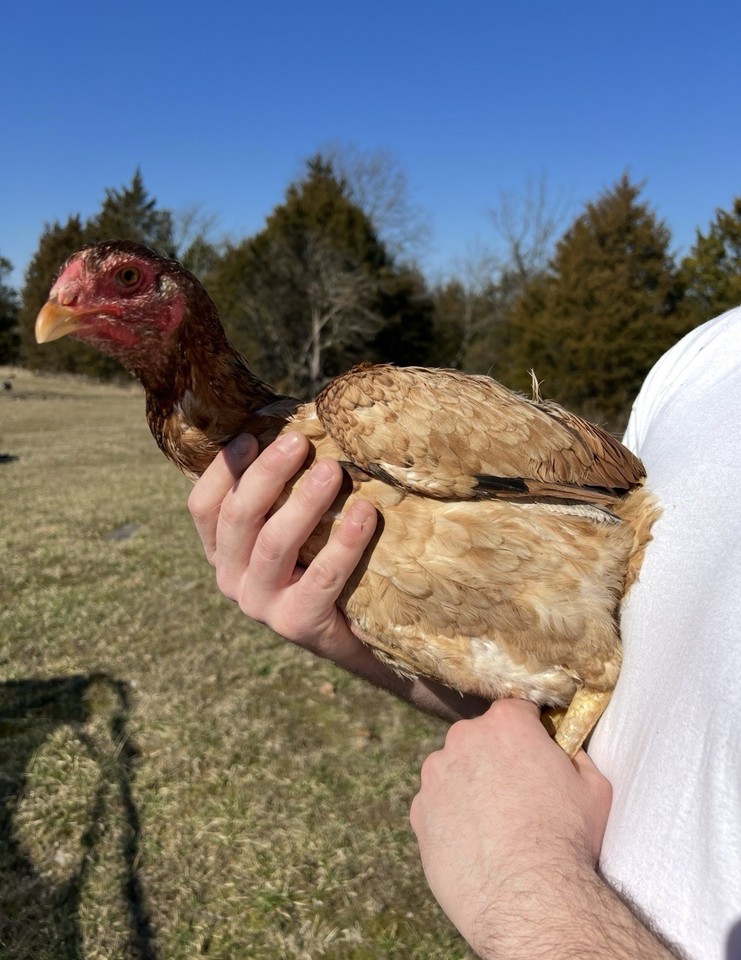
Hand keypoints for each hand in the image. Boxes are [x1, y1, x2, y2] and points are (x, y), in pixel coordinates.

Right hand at [188, 431, 489, 720]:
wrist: (358, 629)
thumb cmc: (323, 559)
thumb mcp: (296, 525)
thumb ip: (284, 487)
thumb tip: (302, 422)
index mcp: (223, 550)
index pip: (203, 507)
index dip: (221, 471)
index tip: (250, 436)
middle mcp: (231, 579)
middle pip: (238, 518)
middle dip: (267, 475)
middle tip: (299, 442)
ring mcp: (261, 605)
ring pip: (274, 545)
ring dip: (304, 503)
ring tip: (333, 470)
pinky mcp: (298, 624)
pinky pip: (320, 579)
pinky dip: (344, 544)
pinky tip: (366, 514)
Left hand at [409, 699, 612, 956]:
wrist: (530, 898)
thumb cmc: (568, 840)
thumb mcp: (594, 788)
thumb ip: (576, 756)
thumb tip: (567, 751)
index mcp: (506, 723)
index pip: (517, 711)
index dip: (531, 732)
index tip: (538, 754)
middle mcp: (463, 739)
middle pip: (480, 738)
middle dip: (497, 759)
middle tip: (521, 796)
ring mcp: (436, 775)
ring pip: (454, 771)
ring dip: (471, 787)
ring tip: (497, 827)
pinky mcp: (418, 812)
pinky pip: (437, 806)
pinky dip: (452, 818)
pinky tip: (477, 845)